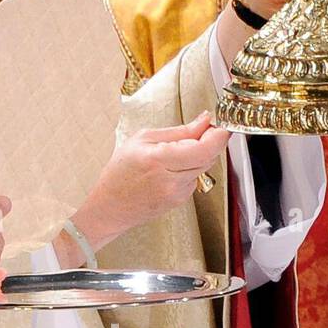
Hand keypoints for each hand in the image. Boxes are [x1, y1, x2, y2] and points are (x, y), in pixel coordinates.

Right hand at [70, 112, 228, 249]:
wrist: (108, 206)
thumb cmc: (118, 173)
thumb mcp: (142, 139)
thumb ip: (178, 131)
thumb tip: (203, 121)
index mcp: (159, 159)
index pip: (205, 148)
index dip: (218, 135)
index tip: (219, 126)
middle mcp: (171, 180)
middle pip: (210, 157)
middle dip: (210, 141)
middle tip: (202, 131)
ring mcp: (178, 193)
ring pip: (205, 167)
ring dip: (200, 155)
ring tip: (178, 150)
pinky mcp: (181, 201)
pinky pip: (195, 178)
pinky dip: (190, 169)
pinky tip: (171, 168)